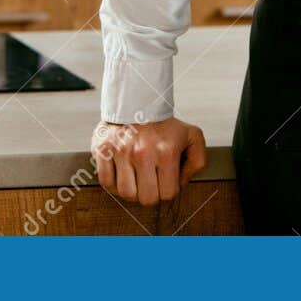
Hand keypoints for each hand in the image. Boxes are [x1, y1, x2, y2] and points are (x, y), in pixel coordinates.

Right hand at [91, 117, 207, 206]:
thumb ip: (197, 162)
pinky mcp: (103, 150)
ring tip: (136, 177)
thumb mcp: (193, 137)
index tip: (166, 179)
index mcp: (166, 152)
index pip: (168, 194)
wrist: (139, 100)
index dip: (168, 190)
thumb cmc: (165, 124)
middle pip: (146, 199)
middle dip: (151, 194)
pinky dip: (113, 183)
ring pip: (125, 194)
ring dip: (132, 190)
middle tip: (151, 182)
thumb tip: (181, 184)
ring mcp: (121, 152)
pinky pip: (106, 182)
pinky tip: (122, 173)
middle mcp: (142, 153)